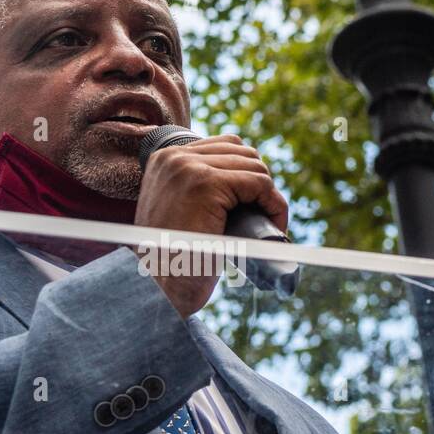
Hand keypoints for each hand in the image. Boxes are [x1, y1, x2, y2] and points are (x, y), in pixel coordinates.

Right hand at [133, 135, 287, 317]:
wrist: (159, 287)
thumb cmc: (175, 260)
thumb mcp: (181, 212)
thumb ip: (198, 189)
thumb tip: (248, 179)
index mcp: (164, 159)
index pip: (226, 146)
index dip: (247, 174)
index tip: (253, 206)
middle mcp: (173, 157)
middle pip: (243, 152)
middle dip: (260, 184)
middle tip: (264, 217)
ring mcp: (188, 168)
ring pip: (254, 166)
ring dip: (269, 196)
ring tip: (268, 224)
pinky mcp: (206, 184)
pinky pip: (259, 183)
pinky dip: (274, 204)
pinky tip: (274, 224)